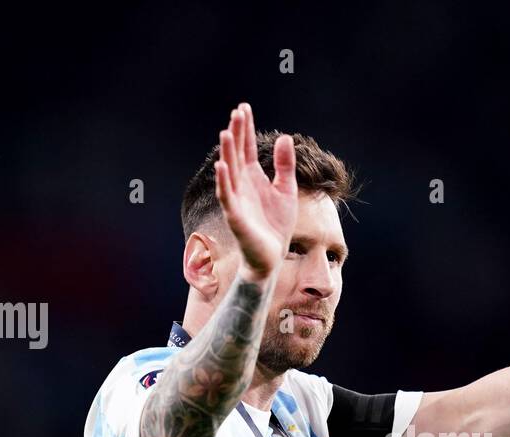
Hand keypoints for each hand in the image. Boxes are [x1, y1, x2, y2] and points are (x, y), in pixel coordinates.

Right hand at [213, 102, 297, 279]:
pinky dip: (224, 181)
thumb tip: (285, 137)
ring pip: (229, 171)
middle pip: (236, 154)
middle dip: (236, 134)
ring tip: (226, 132)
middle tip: (236, 112)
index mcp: (253, 177)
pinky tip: (222, 166)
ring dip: (227, 152)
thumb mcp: (286, 190)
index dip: (245, 128)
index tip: (244, 108)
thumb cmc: (277, 224)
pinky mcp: (235, 216)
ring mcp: (236, 199)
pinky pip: (227, 196)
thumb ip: (284, 165)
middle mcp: (241, 184)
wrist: (273, 255)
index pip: (246, 147)